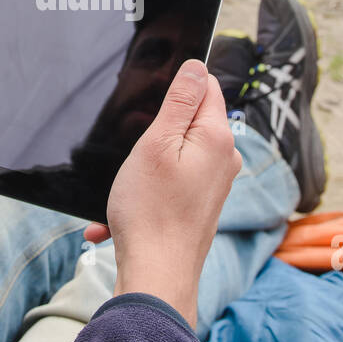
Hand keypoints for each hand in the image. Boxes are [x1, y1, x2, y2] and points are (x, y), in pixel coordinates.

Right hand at [88, 59, 240, 327]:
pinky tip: (118, 217)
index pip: (205, 86)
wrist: (157, 275)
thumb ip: (179, 102)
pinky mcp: (201, 205)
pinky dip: (144, 194)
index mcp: (217, 137)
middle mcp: (224, 159)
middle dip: (155, 130)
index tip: (150, 104)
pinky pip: (169, 186)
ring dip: (143, 167)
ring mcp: (214, 185)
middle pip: (189, 121)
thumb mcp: (156, 144)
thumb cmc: (151, 212)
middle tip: (131, 149)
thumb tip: (196, 67)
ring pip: (174, 155)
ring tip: (124, 190)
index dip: (175, 87)